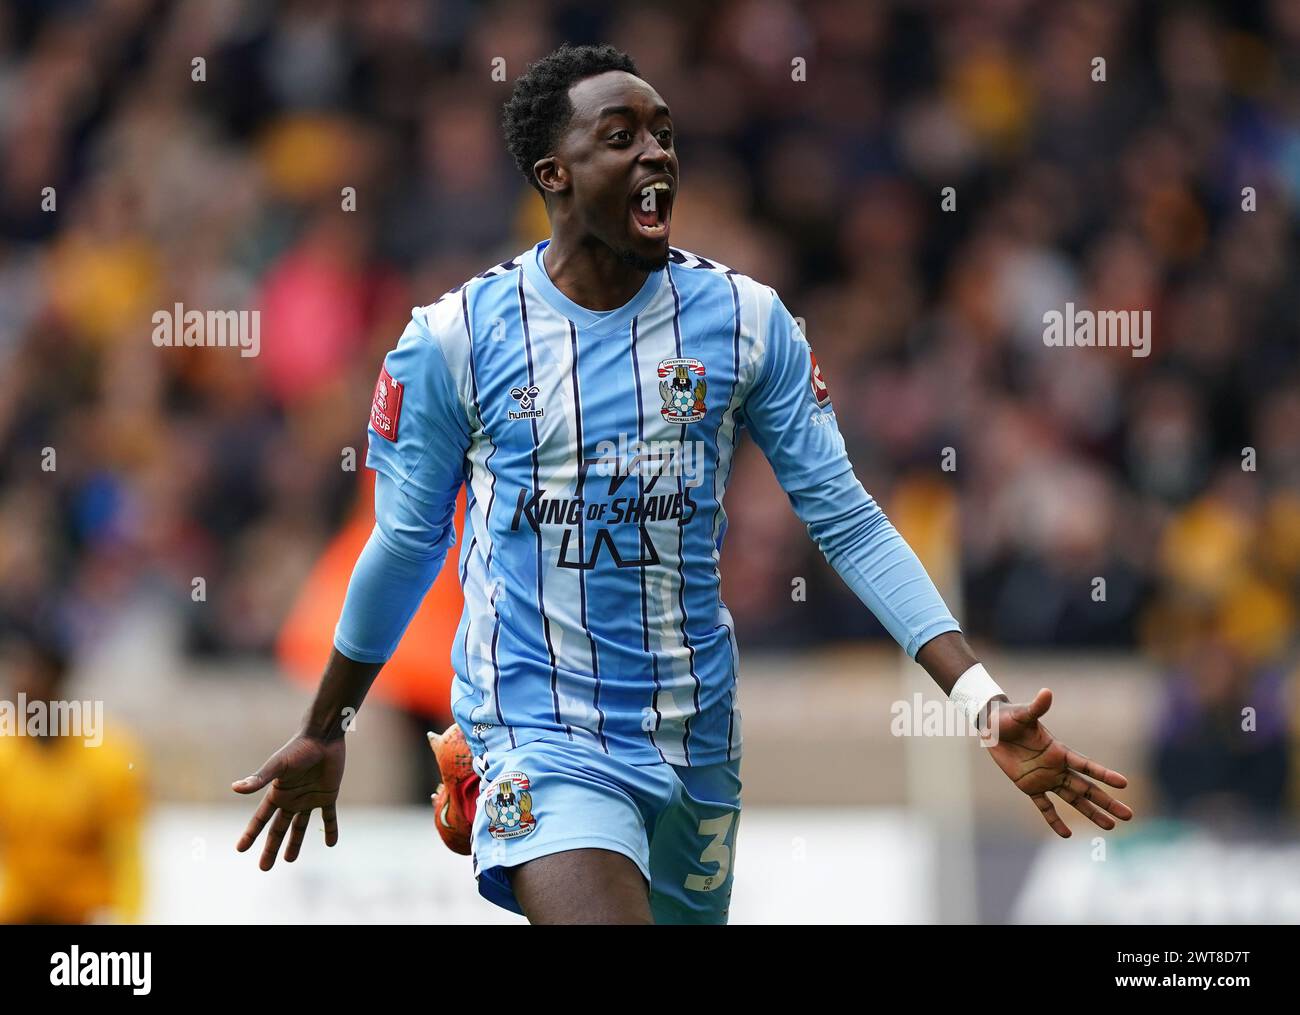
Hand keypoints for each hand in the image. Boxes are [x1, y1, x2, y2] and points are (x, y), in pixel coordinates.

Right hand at [232, 733, 344, 869]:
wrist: (324, 737)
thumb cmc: (299, 748)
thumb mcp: (278, 766)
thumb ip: (259, 779)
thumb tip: (235, 788)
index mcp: (278, 794)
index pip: (261, 819)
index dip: (251, 835)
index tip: (240, 849)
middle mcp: (292, 799)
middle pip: (278, 829)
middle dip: (271, 848)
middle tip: (264, 867)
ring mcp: (309, 798)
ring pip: (301, 826)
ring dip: (295, 843)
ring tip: (289, 860)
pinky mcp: (328, 795)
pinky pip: (329, 817)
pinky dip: (330, 829)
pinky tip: (332, 843)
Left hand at [985, 688, 1133, 837]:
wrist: (992, 726)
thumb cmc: (1009, 717)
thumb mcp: (1022, 714)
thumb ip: (1037, 707)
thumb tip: (1046, 692)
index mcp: (1059, 751)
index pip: (1086, 766)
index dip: (1104, 774)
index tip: (1124, 784)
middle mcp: (1057, 767)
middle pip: (1087, 788)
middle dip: (1107, 802)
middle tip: (1128, 816)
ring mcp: (1045, 778)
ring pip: (1073, 800)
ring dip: (1090, 813)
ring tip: (1110, 826)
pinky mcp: (1029, 786)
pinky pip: (1045, 807)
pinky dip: (1054, 820)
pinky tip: (1066, 834)